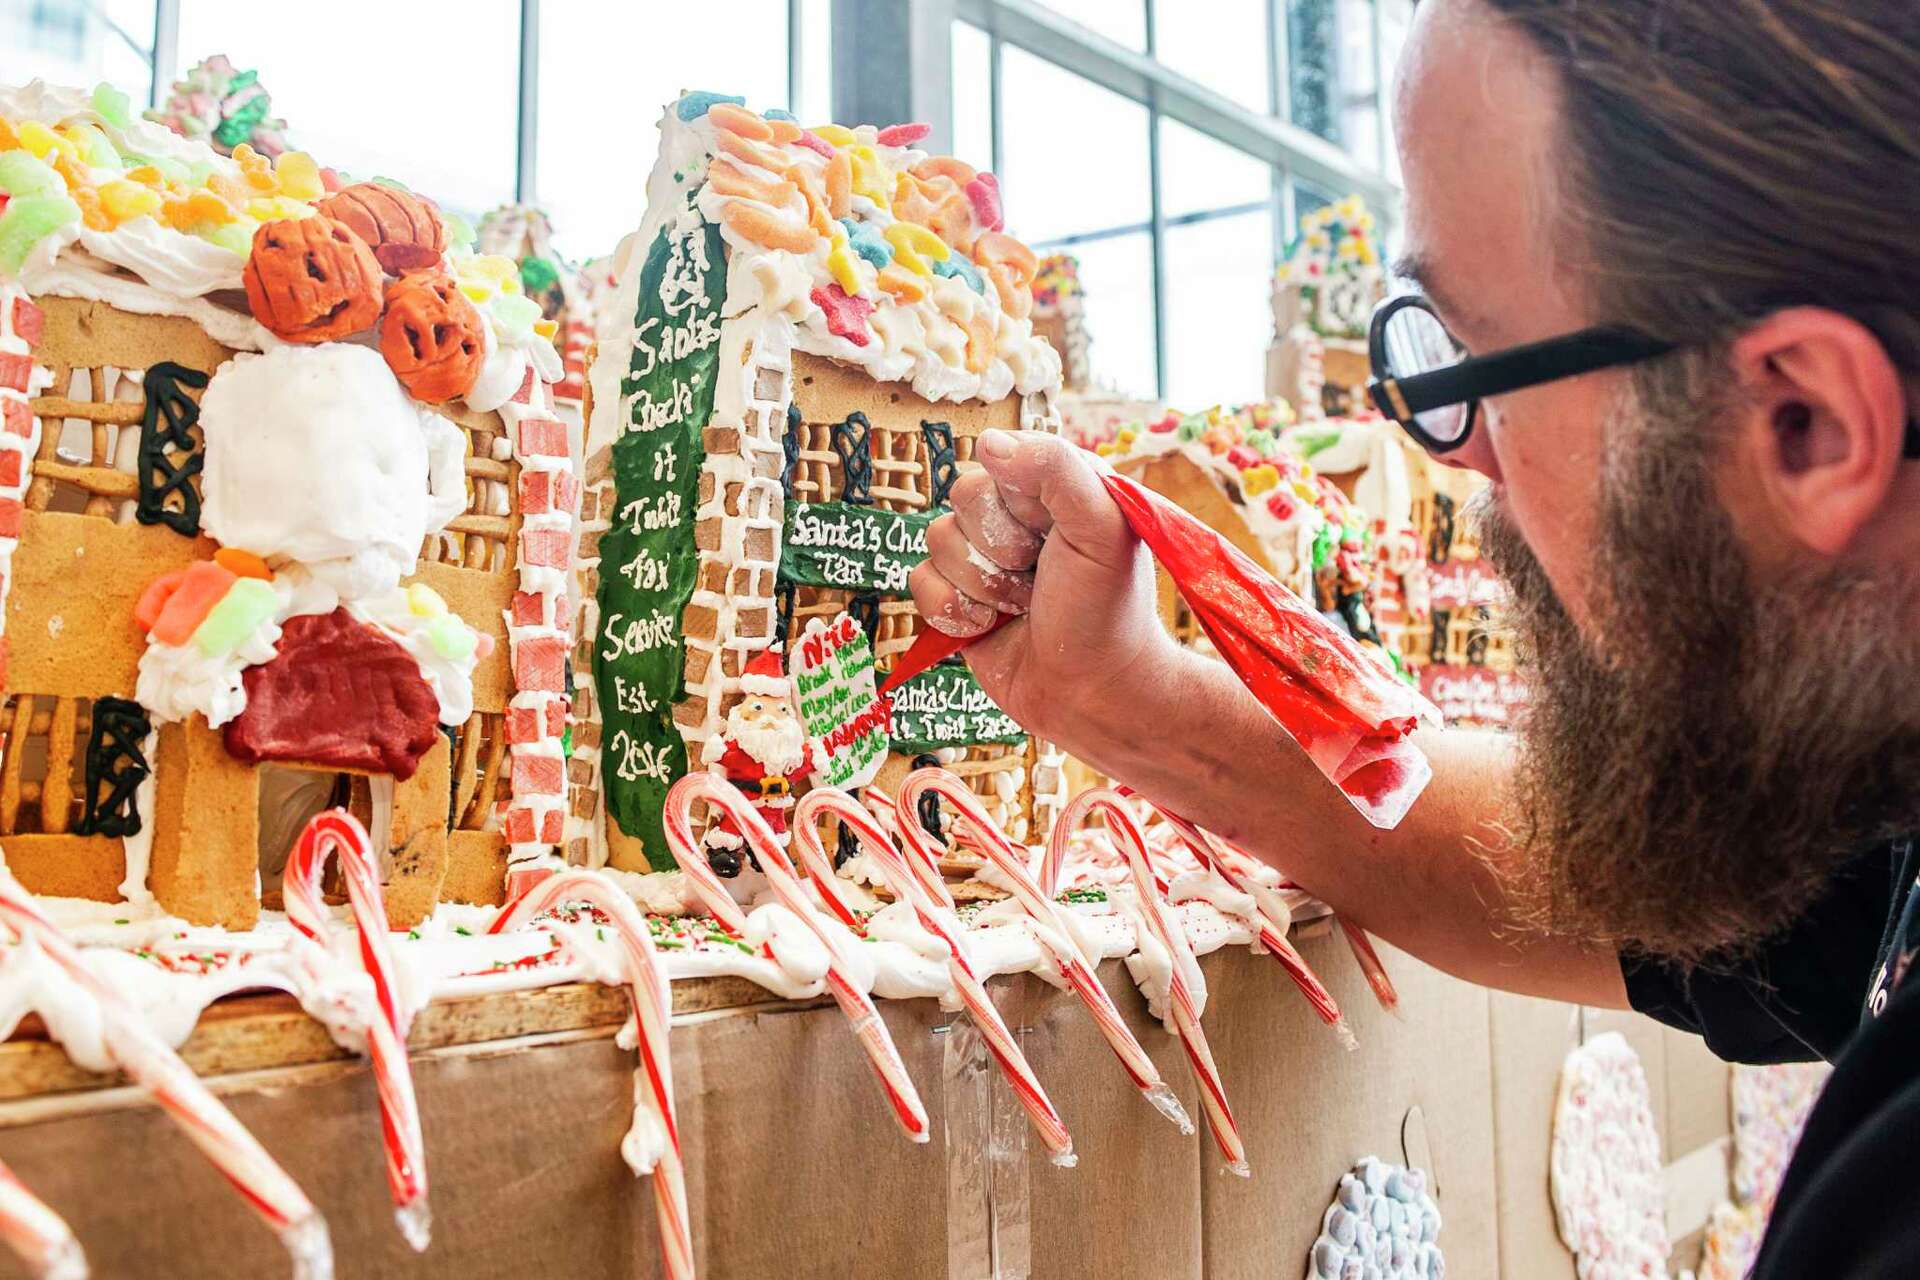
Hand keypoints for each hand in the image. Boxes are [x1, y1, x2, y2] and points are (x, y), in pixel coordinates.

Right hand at [907, 429, 1174, 741]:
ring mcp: (981, 559)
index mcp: (1053, 487)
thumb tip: (988, 442)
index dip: (1019, 500)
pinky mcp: (956, 600)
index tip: (1053, 533)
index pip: (1000, 458)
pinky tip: (991, 628)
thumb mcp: (1101, 526)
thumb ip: (1055, 468)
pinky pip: (918, 584)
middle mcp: (1014, 517)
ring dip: (981, 585)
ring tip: (1021, 607)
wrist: (1091, 695)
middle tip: (1038, 576)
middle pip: (961, 498)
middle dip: (998, 548)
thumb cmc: (1106, 610)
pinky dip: (954, 613)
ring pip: (935, 541)